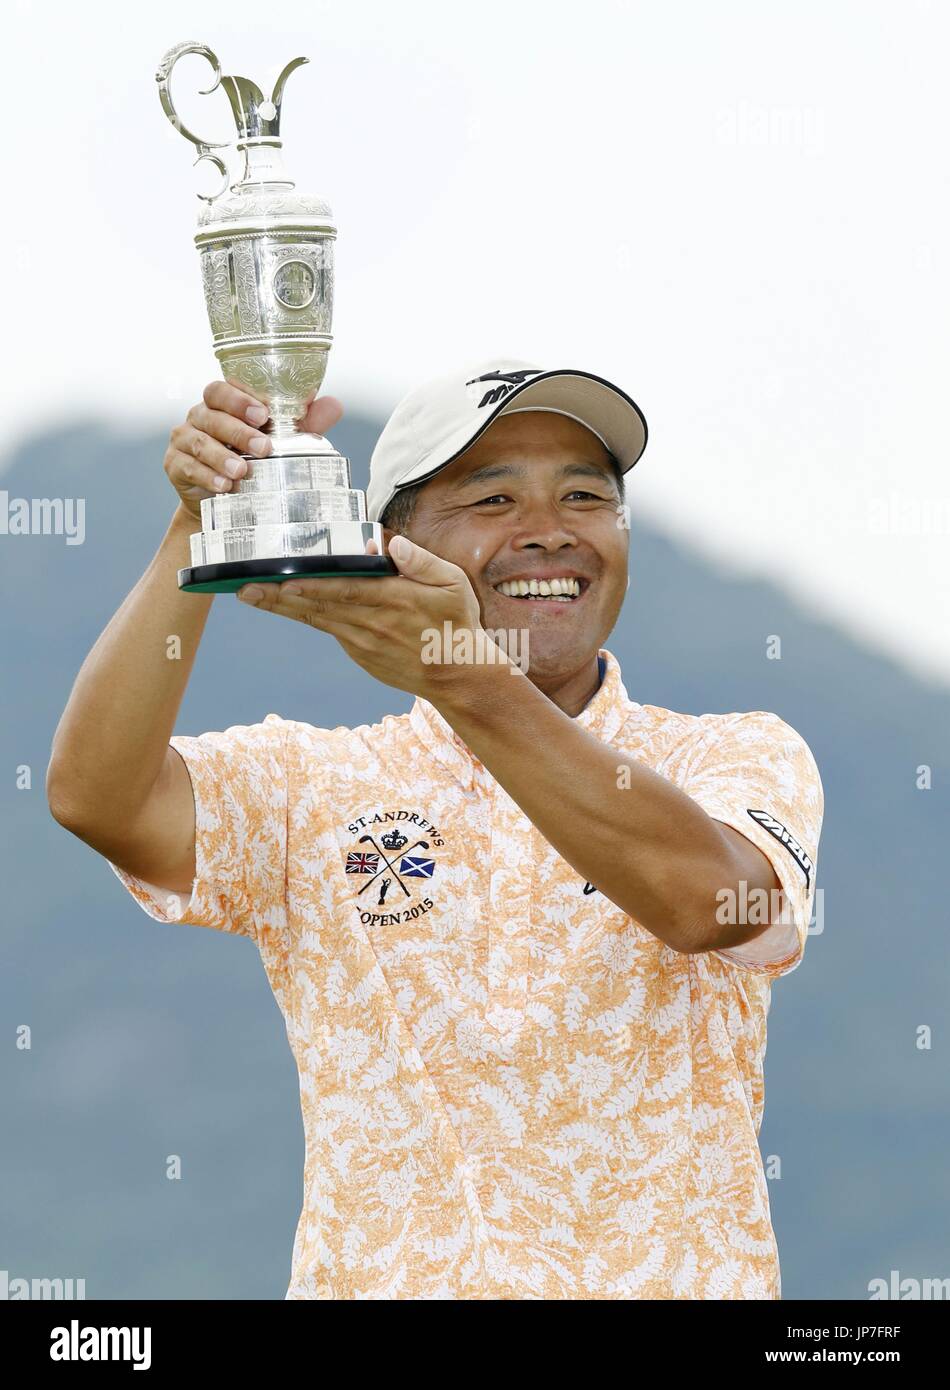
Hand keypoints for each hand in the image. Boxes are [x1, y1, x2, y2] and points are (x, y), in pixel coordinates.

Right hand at [163, 379, 343, 520]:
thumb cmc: (254, 461)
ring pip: (200, 441)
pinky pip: (187, 466)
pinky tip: (223, 486)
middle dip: (238, 430)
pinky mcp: (175, 465)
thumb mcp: (282, 442)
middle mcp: (200, 416)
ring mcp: (184, 439)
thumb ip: (304, 423)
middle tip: (263, 447)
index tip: (263, 413)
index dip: (240, 398)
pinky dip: (206, 476)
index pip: (223, 389)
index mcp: (222, 404)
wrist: (224, 501)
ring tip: (242, 471)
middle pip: (212, 413)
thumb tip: (334, 405)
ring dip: (222, 456)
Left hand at [236, 534, 500, 698]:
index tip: (283, 579)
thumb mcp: (452, 584)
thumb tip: (389, 542)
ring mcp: (361, 642)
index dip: (312, 586)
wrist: (456, 675)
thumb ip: (420, 561)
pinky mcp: (359, 653)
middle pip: (318, 606)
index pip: (344, 590)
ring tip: (249, 594)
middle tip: (243, 587)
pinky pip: (327, 630)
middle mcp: (370, 622)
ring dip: (281, 607)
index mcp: (392, 600)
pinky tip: (282, 605)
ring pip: (315, 619)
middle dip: (279, 596)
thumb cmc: (454, 623)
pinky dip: (303, 618)